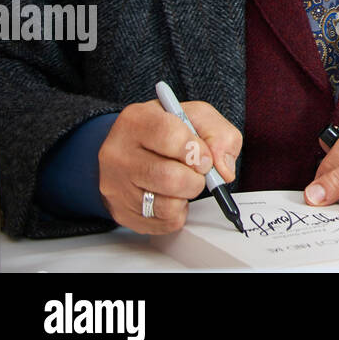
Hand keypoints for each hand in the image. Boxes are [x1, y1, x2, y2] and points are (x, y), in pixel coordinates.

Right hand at [97, 100, 241, 234]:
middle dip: (196, 179)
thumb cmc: (167, 130)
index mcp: (137, 120)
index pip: (170, 137)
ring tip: (184, 182)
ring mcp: (115, 185)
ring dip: (187, 196)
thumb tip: (223, 170)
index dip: (196, 151)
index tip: (205, 157)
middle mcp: (118, 153)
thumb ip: (219, 135)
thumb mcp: (197, 117)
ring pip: (166, 205)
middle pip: (169, 177)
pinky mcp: (121, 212)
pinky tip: (173, 195)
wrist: (133, 147)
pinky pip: (162, 223)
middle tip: (198, 172)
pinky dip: (178, 212)